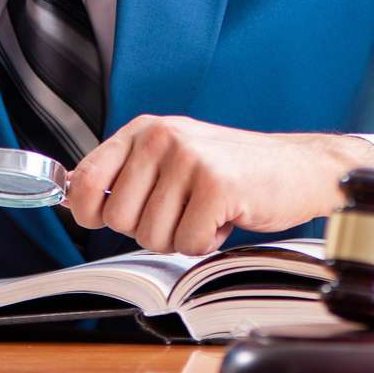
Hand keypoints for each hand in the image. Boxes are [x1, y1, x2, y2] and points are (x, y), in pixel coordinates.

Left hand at [65, 116, 373, 255]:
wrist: (298, 168)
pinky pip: (188, 242)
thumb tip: (75, 198)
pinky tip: (225, 217)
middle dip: (149, 230)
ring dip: (181, 238)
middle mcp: (162, 137)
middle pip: (118, 219)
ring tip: (207, 212)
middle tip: (182, 212)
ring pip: (152, 236)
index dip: (88, 211)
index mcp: (145, 129)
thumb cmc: (233, 170)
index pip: (87, 178)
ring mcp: (190, 158)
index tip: (101, 219)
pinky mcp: (216, 185)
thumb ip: (129, 175)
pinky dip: (207, 243)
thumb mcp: (173, 159)